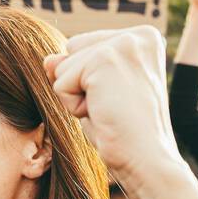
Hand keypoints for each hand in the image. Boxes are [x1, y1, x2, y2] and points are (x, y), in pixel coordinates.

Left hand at [43, 26, 181, 193]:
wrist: (149, 163)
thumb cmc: (127, 135)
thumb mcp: (100, 95)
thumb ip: (75, 69)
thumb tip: (48, 59)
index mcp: (146, 39)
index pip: (87, 47)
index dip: (92, 82)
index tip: (122, 102)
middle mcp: (140, 35)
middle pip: (73, 50)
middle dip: (82, 86)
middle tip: (115, 109)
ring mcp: (123, 44)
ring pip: (64, 67)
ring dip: (77, 98)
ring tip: (110, 113)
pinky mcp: (104, 60)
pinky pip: (61, 84)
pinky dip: (74, 107)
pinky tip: (104, 116)